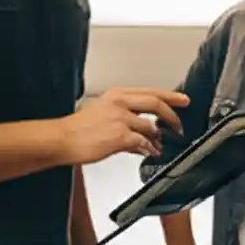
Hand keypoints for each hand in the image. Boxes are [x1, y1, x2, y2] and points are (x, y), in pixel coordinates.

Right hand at [61, 87, 187, 164]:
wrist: (62, 139)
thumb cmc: (77, 128)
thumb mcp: (101, 113)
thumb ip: (124, 118)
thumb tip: (141, 131)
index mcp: (116, 94)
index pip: (149, 91)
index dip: (170, 96)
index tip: (182, 99)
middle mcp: (119, 103)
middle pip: (156, 103)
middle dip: (172, 116)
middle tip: (179, 126)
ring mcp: (120, 119)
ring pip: (151, 126)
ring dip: (158, 138)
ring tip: (158, 146)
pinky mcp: (120, 136)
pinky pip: (143, 142)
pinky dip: (149, 148)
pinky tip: (149, 152)